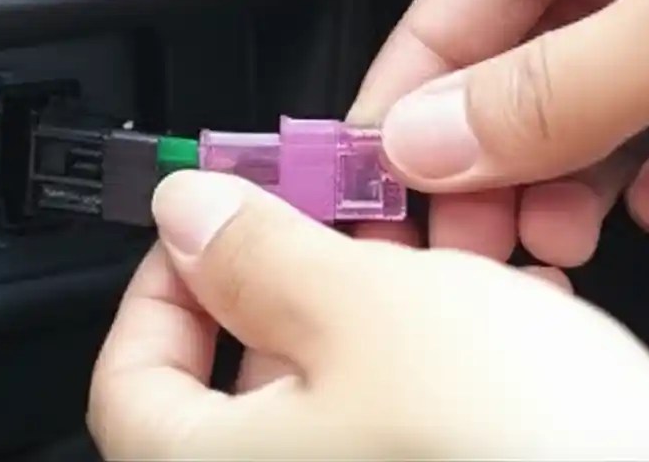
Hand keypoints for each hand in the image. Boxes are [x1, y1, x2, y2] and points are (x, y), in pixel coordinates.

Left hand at [88, 171, 648, 459]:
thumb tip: (189, 212)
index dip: (164, 284)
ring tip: (458, 250)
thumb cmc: (515, 452)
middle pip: (252, 374)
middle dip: (310, 274)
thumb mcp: (367, 310)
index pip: (133, 376)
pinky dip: (450, 366)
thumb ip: (257, 254)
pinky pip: (417, 427)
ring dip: (394, 307)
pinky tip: (516, 316)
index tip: (212, 225)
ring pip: (349, 392)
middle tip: (355, 211)